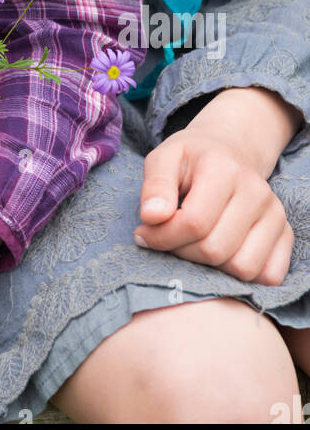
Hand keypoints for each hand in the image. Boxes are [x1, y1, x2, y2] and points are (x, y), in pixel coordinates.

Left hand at [133, 125, 293, 285]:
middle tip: (169, 240)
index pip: (194, 222)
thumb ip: (155, 186)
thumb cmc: (192, 159)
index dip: (162, 237)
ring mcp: (275, 214)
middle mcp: (256, 191)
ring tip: (194, 245)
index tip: (145, 233)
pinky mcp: (285, 233)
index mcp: (224, 169)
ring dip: (210, 268)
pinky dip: (241, 276)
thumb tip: (152, 216)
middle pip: (215, 250)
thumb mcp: (163, 158)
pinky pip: (269, 275)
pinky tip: (220, 255)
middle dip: (182, 252)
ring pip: (243, 268)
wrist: (229, 152)